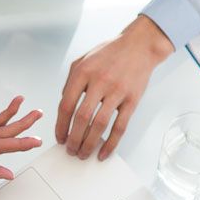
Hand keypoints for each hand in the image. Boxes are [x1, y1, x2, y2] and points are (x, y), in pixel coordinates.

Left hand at [55, 15, 173, 160]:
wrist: (139, 45)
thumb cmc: (110, 53)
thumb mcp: (82, 60)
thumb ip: (71, 82)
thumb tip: (64, 107)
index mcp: (82, 72)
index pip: (66, 105)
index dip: (60, 125)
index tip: (59, 137)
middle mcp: (99, 82)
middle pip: (81, 118)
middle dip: (73, 139)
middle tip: (70, 150)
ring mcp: (117, 91)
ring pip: (99, 125)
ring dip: (89, 144)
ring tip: (84, 154)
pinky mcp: (132, 100)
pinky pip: (120, 127)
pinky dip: (111, 143)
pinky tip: (104, 152)